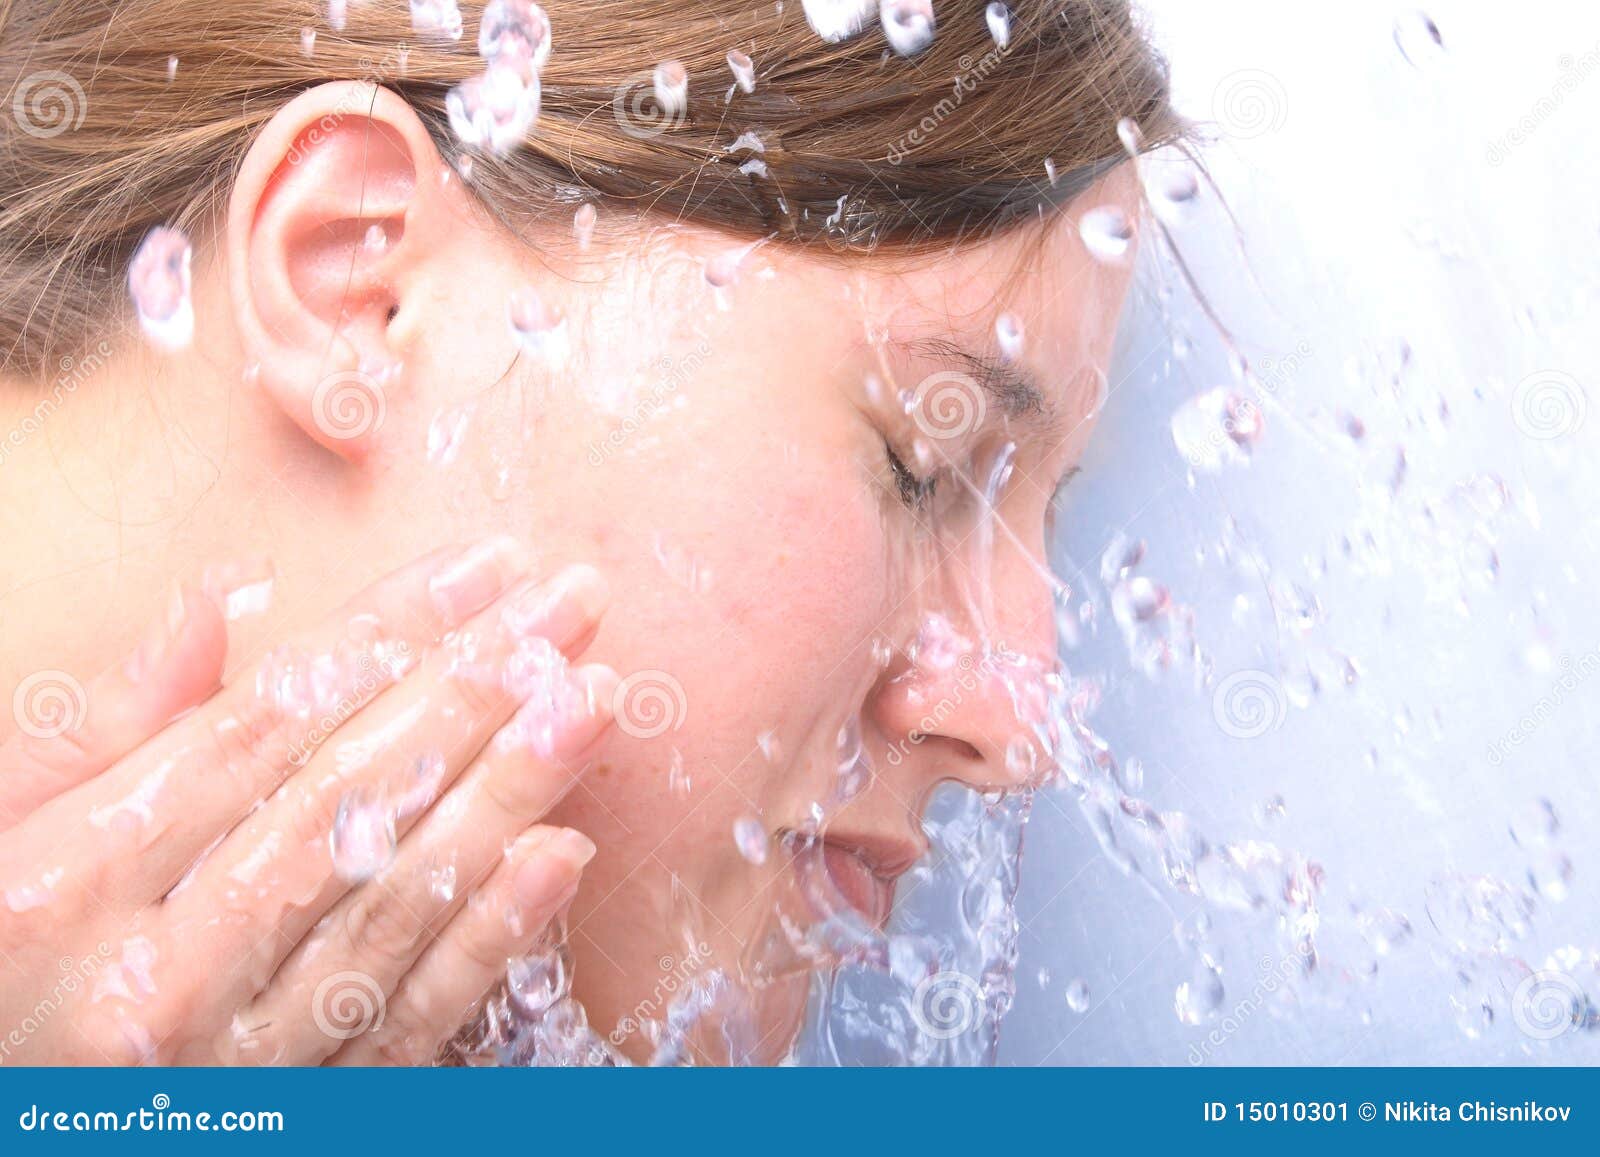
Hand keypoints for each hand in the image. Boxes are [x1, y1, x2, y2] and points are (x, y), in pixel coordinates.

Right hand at [0, 538, 614, 1064]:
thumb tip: (223, 589)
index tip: (490, 565)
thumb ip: (109, 721)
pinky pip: (407, 1022)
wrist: (4, 1125)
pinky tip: (563, 851)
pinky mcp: (291, 1124)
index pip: (264, 723)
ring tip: (591, 701)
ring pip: (393, 902)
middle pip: (347, 797)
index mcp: (71, 878)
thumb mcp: (1, 832)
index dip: (390, 632)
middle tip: (574, 605)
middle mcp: (154, 973)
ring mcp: (229, 1062)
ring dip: (508, 792)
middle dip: (475, 688)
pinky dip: (492, 935)